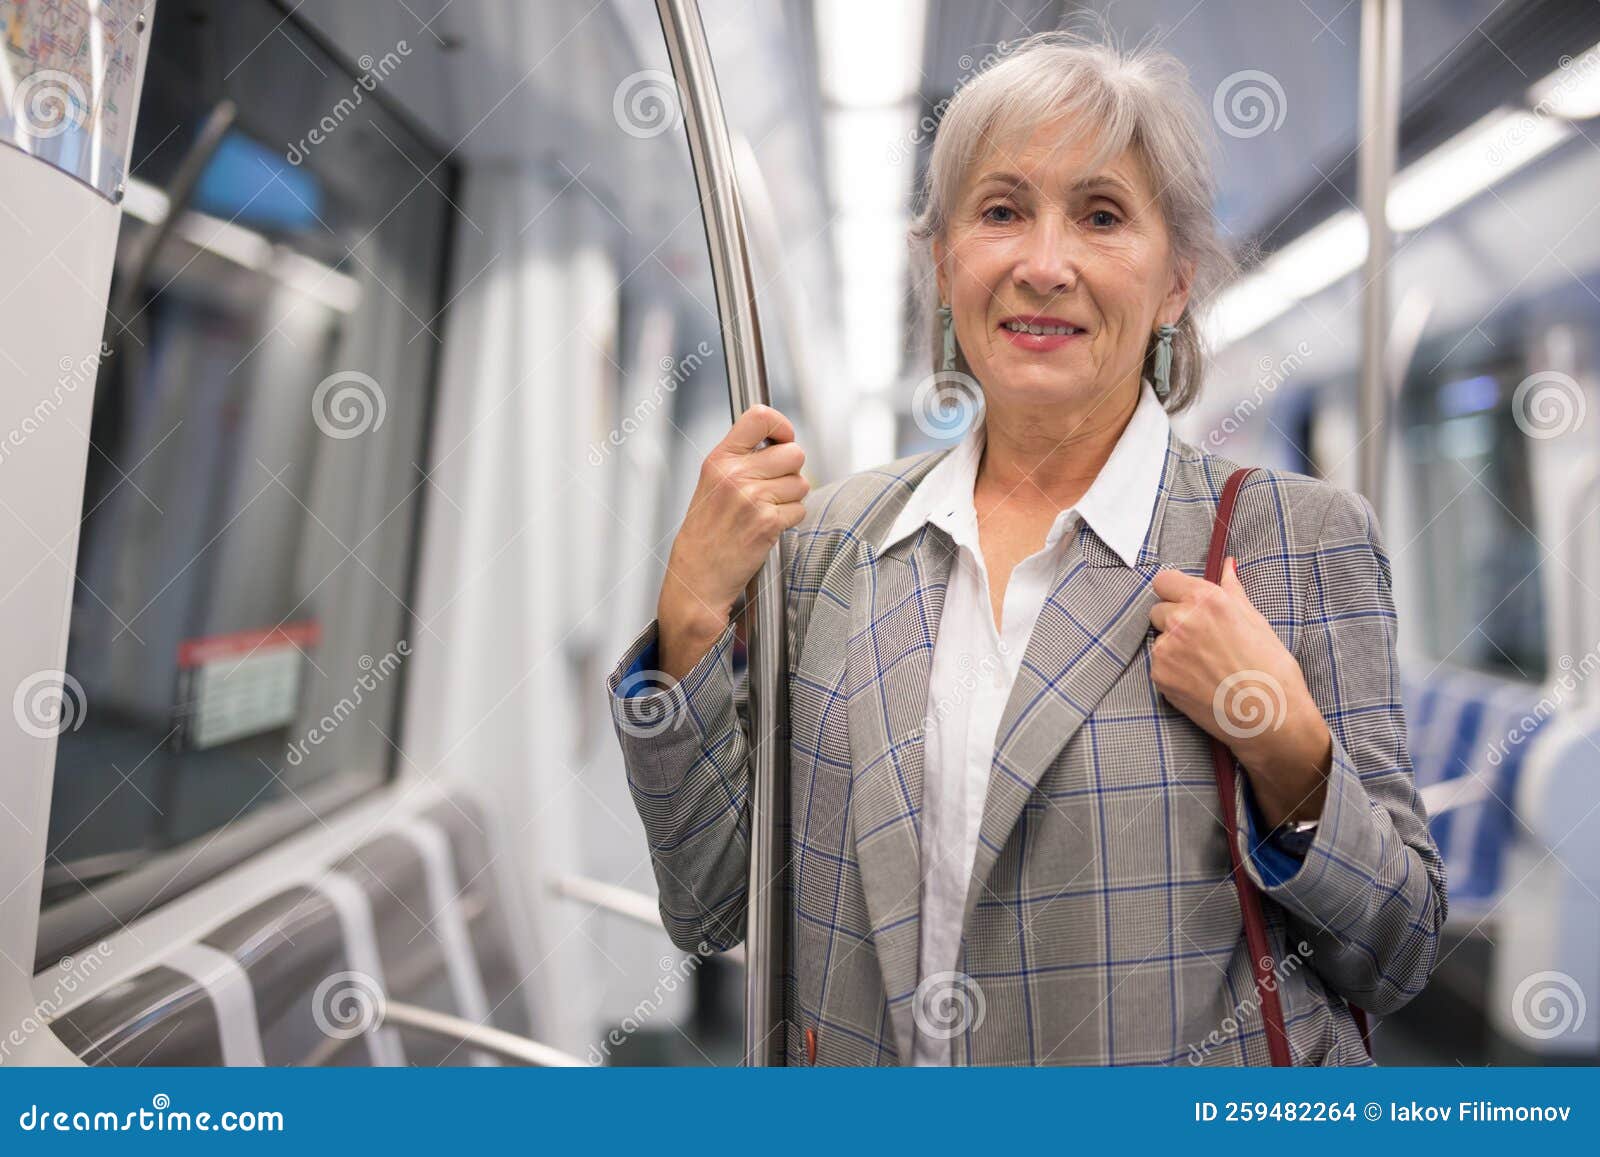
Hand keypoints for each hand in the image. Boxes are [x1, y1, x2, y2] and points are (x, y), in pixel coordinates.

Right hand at [656, 404, 808, 679]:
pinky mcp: (767, 523)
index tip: (783, 439)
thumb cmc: (705, 533)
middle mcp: (735, 475)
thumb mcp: (712, 483)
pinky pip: (799, 510)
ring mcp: (752, 499)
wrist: (697, 578)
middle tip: (774, 487)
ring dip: (792, 498)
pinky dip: (790, 520)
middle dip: (792, 470)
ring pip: (801, 483)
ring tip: (766, 511)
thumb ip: (741, 459)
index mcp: (720, 459)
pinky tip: (767, 528)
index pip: (760, 417)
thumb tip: (781, 440)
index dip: (782, 426)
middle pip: (794, 452)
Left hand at [1148, 557, 1331, 827]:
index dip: (1174, 591)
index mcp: (1206, 599)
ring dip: (1173, 647)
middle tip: (1202, 641)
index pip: (1164, 580)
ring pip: (1158, 639)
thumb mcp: (1255, 620)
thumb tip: (1226, 565)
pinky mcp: (1159, 675)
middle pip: (1158, 609)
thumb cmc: (1271, 668)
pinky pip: (1158, 664)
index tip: (1184, 602)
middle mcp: (1181, 619)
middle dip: (1174, 620)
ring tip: (1205, 665)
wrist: (1269, 717)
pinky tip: (1198, 681)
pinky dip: (1172, 671)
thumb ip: (1232, 590)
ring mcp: (1166, 649)